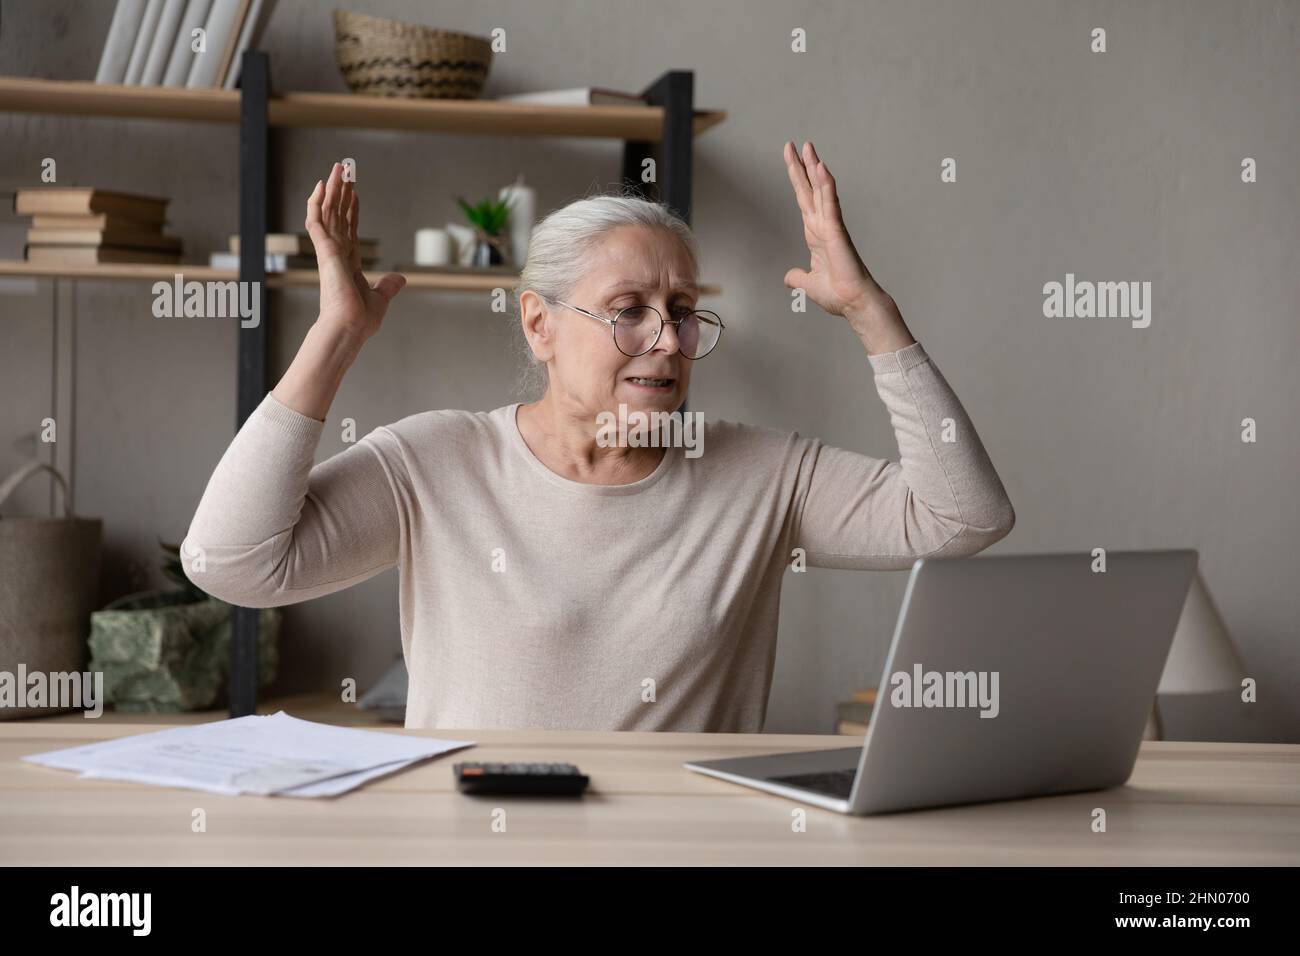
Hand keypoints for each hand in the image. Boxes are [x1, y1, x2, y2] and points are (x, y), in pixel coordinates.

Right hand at [305, 161, 405, 341]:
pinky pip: (316, 220)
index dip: (351, 209)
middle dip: (341, 191)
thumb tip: (401, 279)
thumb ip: (388, 286)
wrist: (350, 328)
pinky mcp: (324, 250)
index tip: (354, 192)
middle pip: (337, 214)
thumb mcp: (381, 298)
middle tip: (345, 169)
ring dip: (332, 189)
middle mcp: (336, 253)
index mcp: (348, 263)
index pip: (348, 228)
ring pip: (327, 211)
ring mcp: (328, 251)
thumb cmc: (360, 319)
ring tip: (338, 167)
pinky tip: (322, 185)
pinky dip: (317, 202)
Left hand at [782, 140, 898, 327]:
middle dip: (801, 166)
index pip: (804, 200)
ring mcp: (830, 226)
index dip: (797, 180)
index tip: (791, 160)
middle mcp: (822, 225)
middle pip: (809, 189)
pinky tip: (821, 169)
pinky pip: (830, 204)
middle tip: (795, 144)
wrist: (853, 304)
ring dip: (814, 168)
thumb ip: (798, 277)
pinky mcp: (837, 232)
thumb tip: (789, 277)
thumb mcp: (808, 284)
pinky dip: (826, 186)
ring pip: (821, 191)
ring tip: (808, 147)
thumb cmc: (838, 294)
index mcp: (815, 234)